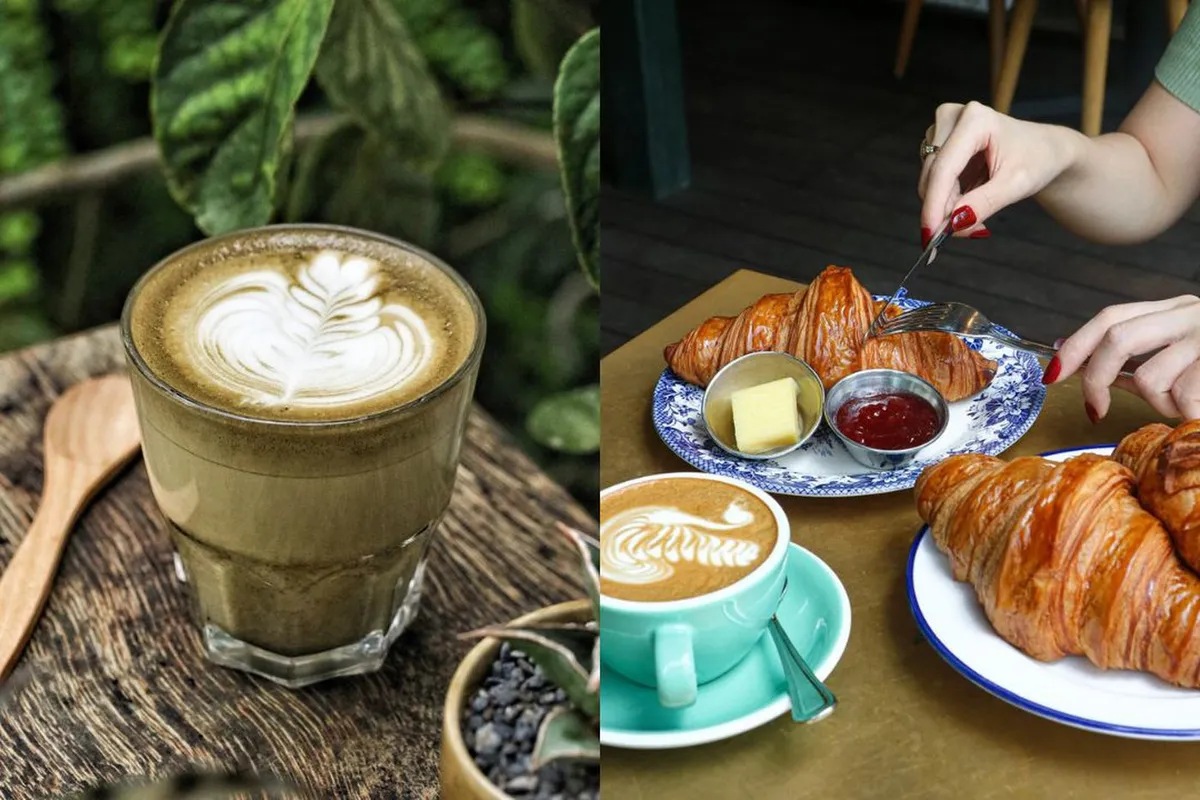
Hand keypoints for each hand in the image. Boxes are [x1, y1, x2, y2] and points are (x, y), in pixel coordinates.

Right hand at [919, 102, 1075, 241]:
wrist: (1045, 150)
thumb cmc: (1037, 159)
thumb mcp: (1017, 185)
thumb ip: (984, 204)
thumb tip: (953, 224)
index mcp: (975, 119)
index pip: (944, 168)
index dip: (934, 204)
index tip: (930, 235)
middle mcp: (953, 118)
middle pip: (933, 175)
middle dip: (945, 209)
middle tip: (968, 231)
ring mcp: (943, 128)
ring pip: (930, 180)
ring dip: (947, 205)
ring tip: (978, 211)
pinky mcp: (940, 142)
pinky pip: (933, 179)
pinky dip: (948, 198)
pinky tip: (970, 199)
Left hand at [1051, 295, 1199, 420]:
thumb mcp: (1182, 356)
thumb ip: (1139, 363)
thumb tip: (1086, 371)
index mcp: (1174, 310)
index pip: (1111, 317)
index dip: (1075, 345)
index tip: (1052, 374)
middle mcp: (1189, 314)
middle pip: (1117, 338)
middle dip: (1096, 379)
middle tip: (1096, 410)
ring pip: (1148, 378)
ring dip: (1161, 404)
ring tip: (1188, 406)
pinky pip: (1183, 397)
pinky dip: (1187, 413)